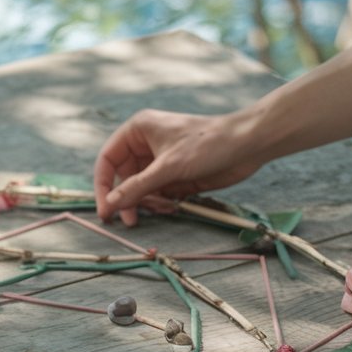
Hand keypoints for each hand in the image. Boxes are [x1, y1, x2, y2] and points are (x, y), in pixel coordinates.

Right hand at [93, 109, 265, 225]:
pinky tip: (175, 205)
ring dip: (148, 203)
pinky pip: (159, 194)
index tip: (105, 210)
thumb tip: (110, 204)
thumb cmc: (208, 144)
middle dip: (128, 199)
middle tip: (131, 221)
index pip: (108, 160)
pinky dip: (163, 204)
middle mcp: (146, 144)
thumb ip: (137, 187)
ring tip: (164, 207)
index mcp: (138, 130)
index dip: (103, 185)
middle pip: (123, 178)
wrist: (248, 145)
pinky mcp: (176, 175)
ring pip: (141, 189)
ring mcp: (161, 161)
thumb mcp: (169, 167)